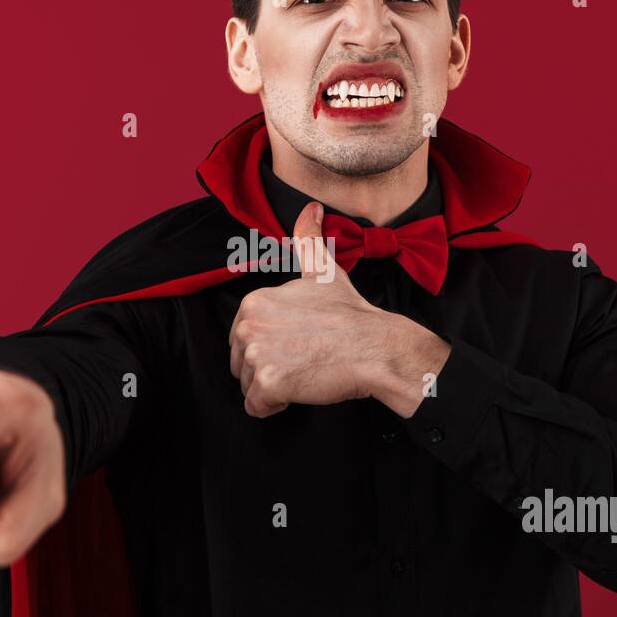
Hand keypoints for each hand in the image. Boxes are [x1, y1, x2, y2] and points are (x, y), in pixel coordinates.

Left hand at [228, 201, 451, 417]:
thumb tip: (309, 208)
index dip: (272, 346)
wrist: (375, 347)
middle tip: (304, 358)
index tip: (300, 342)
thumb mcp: (323, 272)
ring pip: (249, 387)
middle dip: (269, 368)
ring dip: (274, 388)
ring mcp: (257, 354)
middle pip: (241, 364)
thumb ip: (308, 239)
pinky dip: (276, 407)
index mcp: (254, 301)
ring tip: (305, 371)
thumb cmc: (351, 314)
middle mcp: (248, 324)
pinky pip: (257, 407)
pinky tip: (301, 388)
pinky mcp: (269, 382)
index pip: (243, 339)